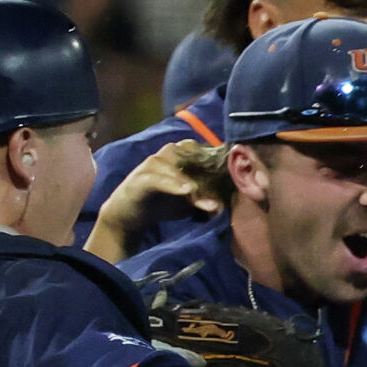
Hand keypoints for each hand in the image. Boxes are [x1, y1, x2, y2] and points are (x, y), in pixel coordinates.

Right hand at [99, 142, 222, 231]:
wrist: (129, 214)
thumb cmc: (162, 203)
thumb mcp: (188, 200)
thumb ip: (206, 200)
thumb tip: (224, 206)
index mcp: (181, 155)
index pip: (205, 151)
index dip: (221, 162)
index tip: (237, 174)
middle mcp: (168, 154)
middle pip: (193, 154)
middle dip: (210, 167)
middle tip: (226, 181)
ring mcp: (154, 164)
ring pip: (178, 167)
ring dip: (193, 180)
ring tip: (207, 190)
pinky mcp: (142, 177)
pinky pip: (160, 179)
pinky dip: (174, 185)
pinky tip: (187, 191)